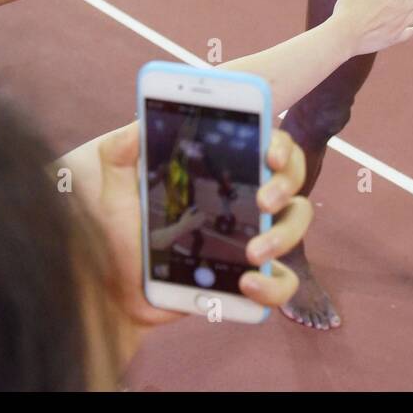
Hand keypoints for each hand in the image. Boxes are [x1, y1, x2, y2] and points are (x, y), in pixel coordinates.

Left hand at [73, 126, 312, 340]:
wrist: (118, 289)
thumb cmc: (122, 233)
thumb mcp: (115, 190)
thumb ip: (119, 154)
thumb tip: (138, 123)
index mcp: (225, 171)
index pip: (268, 144)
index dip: (279, 145)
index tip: (269, 156)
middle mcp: (248, 200)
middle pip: (293, 178)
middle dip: (286, 185)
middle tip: (264, 201)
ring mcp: (256, 239)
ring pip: (297, 226)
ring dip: (284, 236)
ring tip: (252, 253)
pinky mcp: (252, 280)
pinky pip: (283, 283)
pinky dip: (273, 286)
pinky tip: (247, 285)